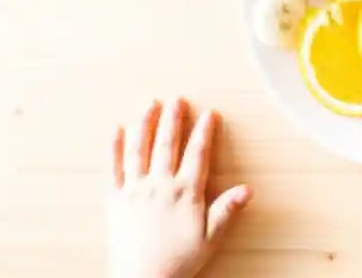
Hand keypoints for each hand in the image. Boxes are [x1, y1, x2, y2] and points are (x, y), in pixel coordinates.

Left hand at [107, 99, 250, 277]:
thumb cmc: (178, 262)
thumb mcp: (210, 238)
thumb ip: (226, 210)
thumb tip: (247, 189)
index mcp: (185, 193)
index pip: (197, 154)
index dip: (204, 132)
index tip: (209, 114)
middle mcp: (159, 185)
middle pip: (167, 144)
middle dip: (173, 119)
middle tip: (178, 99)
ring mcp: (135, 190)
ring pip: (140, 149)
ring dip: (145, 124)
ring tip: (150, 104)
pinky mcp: (115, 200)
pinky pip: (114, 168)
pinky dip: (115, 147)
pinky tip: (117, 129)